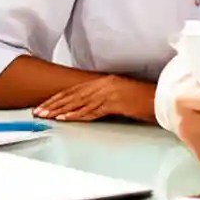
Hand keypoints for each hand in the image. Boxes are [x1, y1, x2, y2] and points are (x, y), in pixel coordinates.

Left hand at [34, 75, 156, 122]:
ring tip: (46, 116)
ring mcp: (110, 93)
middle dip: (54, 104)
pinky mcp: (115, 103)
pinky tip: (65, 118)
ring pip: (79, 102)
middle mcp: (104, 84)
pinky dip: (76, 115)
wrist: (162, 99)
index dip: (59, 98)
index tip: (45, 104)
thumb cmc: (143, 100)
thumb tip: (89, 107)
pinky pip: (91, 110)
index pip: (76, 90)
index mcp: (105, 81)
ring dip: (60, 110)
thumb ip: (104, 99)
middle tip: (38, 111)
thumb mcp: (121, 95)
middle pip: (74, 95)